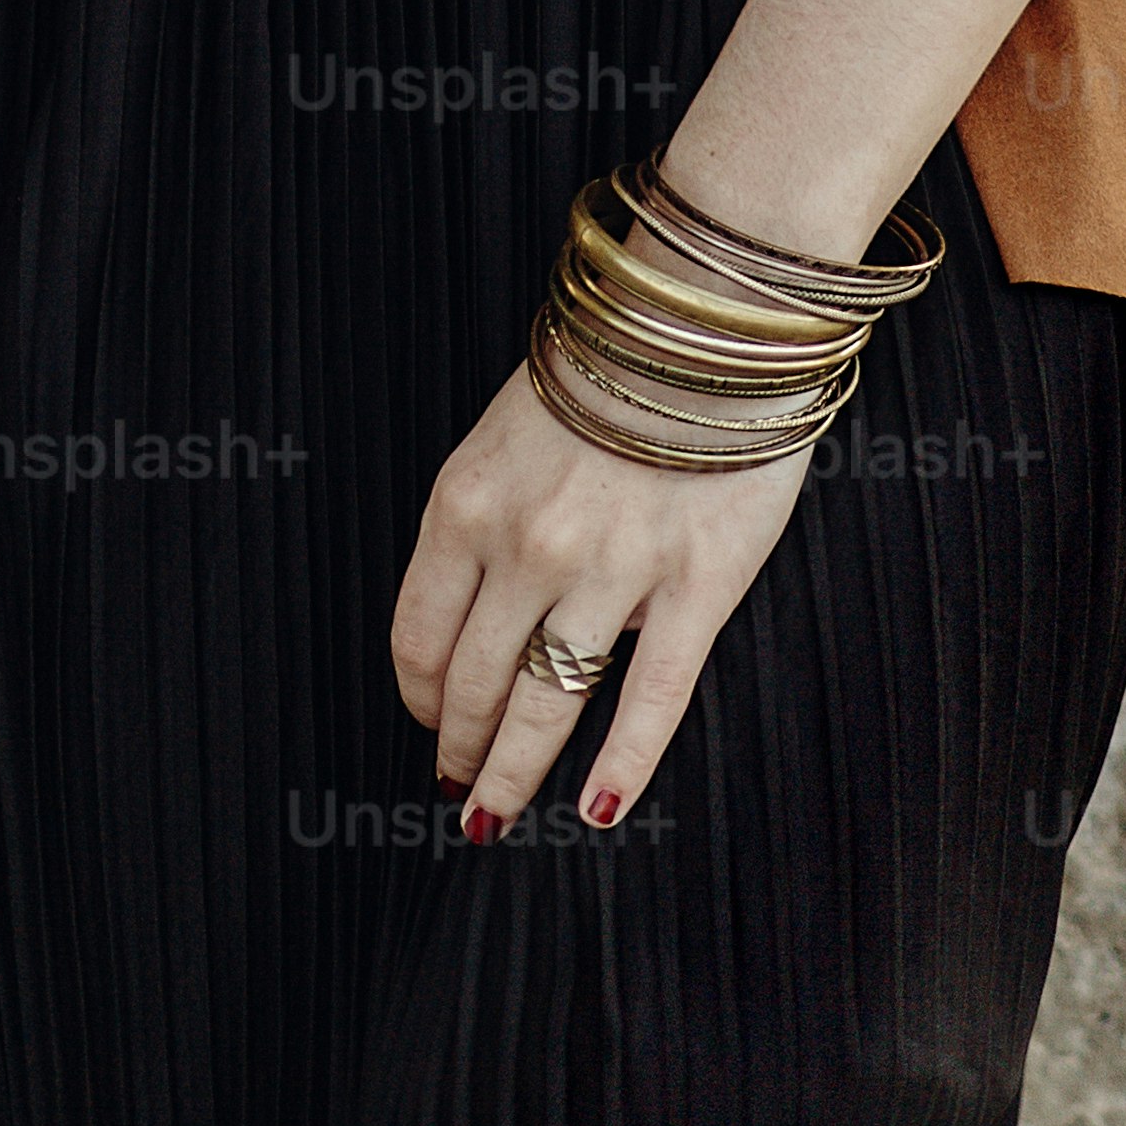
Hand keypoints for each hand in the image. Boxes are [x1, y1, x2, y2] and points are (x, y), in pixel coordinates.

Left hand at [390, 352, 809, 839]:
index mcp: (466, 501)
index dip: (420, 695)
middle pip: (476, 684)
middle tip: (461, 785)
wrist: (706, 315)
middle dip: (463, 746)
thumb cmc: (609, 365)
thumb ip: (490, 524)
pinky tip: (599, 807)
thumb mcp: (509, 433)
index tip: (428, 721)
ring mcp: (611, 572)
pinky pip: (650, 699)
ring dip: (516, 770)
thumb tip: (490, 621)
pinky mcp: (694, 586)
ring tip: (500, 809)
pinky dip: (622, 764)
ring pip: (548, 706)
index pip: (419, 635)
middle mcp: (527, 545)